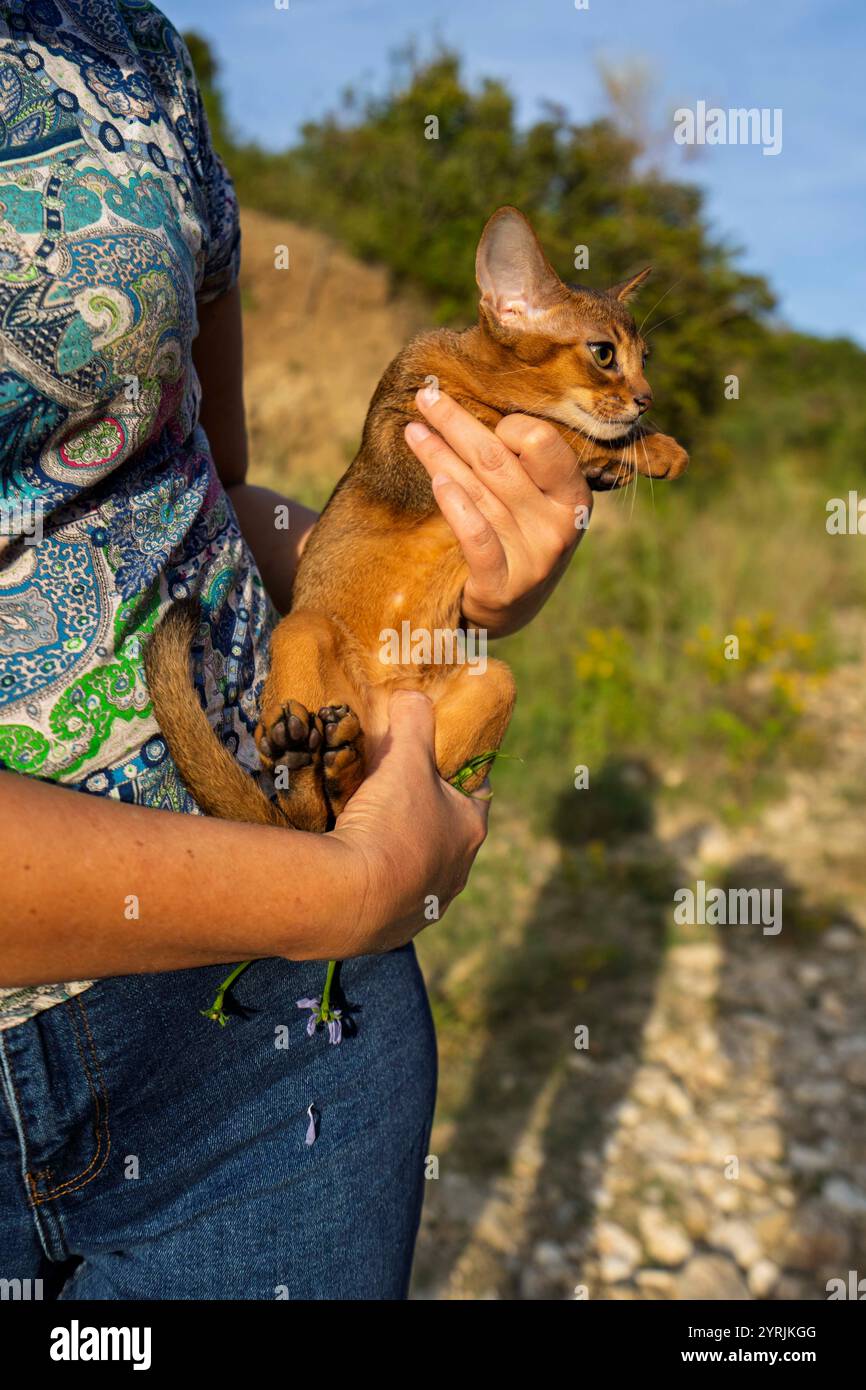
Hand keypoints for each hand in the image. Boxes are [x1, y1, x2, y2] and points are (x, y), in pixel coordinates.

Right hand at [331, 691, 488, 953]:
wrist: (347, 899)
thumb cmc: (390, 824)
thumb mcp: (404, 759)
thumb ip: (414, 721)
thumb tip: (413, 696)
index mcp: (470, 830)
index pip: (478, 793)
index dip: (460, 772)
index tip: (439, 758)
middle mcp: (457, 872)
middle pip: (446, 831)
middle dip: (425, 810)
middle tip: (395, 789)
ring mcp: (426, 904)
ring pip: (419, 866)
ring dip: (401, 848)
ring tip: (370, 827)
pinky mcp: (394, 928)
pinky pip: (390, 895)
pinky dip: (377, 878)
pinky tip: (354, 865)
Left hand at [404, 387, 592, 636]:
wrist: (510, 611)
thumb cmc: (519, 541)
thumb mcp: (537, 504)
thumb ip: (522, 467)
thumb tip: (473, 406)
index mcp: (574, 497)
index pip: (542, 442)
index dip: (509, 426)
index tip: (484, 423)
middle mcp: (558, 525)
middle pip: (498, 460)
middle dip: (456, 423)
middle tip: (424, 396)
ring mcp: (533, 557)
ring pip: (477, 491)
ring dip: (439, 455)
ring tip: (412, 431)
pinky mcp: (503, 586)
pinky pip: (477, 536)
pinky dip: (457, 506)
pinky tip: (436, 481)